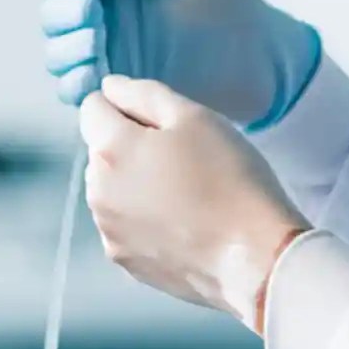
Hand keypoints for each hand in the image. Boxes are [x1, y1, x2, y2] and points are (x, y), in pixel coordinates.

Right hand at [42, 0, 322, 129]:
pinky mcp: (122, 95)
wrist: (268, 68)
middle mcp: (107, 20)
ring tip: (92, 44)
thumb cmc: (233, 12)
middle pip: (58, 16)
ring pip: (63, 55)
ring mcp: (112, 58)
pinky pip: (83, 92)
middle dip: (64, 13)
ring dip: (67, 50)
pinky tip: (91, 78)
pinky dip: (77, 85)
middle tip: (90, 12)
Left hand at [80, 75, 310, 330]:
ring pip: (112, 189)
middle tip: (184, 160)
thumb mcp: (195, 117)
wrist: (255, 258)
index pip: (93, 107)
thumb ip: (144, 94)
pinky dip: (144, 220)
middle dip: (131, 147)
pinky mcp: (125, 261)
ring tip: (186, 195)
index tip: (165, 125)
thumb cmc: (231, 180)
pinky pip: (125, 225)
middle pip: (101, 150)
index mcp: (110, 149)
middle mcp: (96, 191)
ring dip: (135, 184)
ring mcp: (108, 231)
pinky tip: (183, 224)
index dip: (127, 106)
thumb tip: (110, 88)